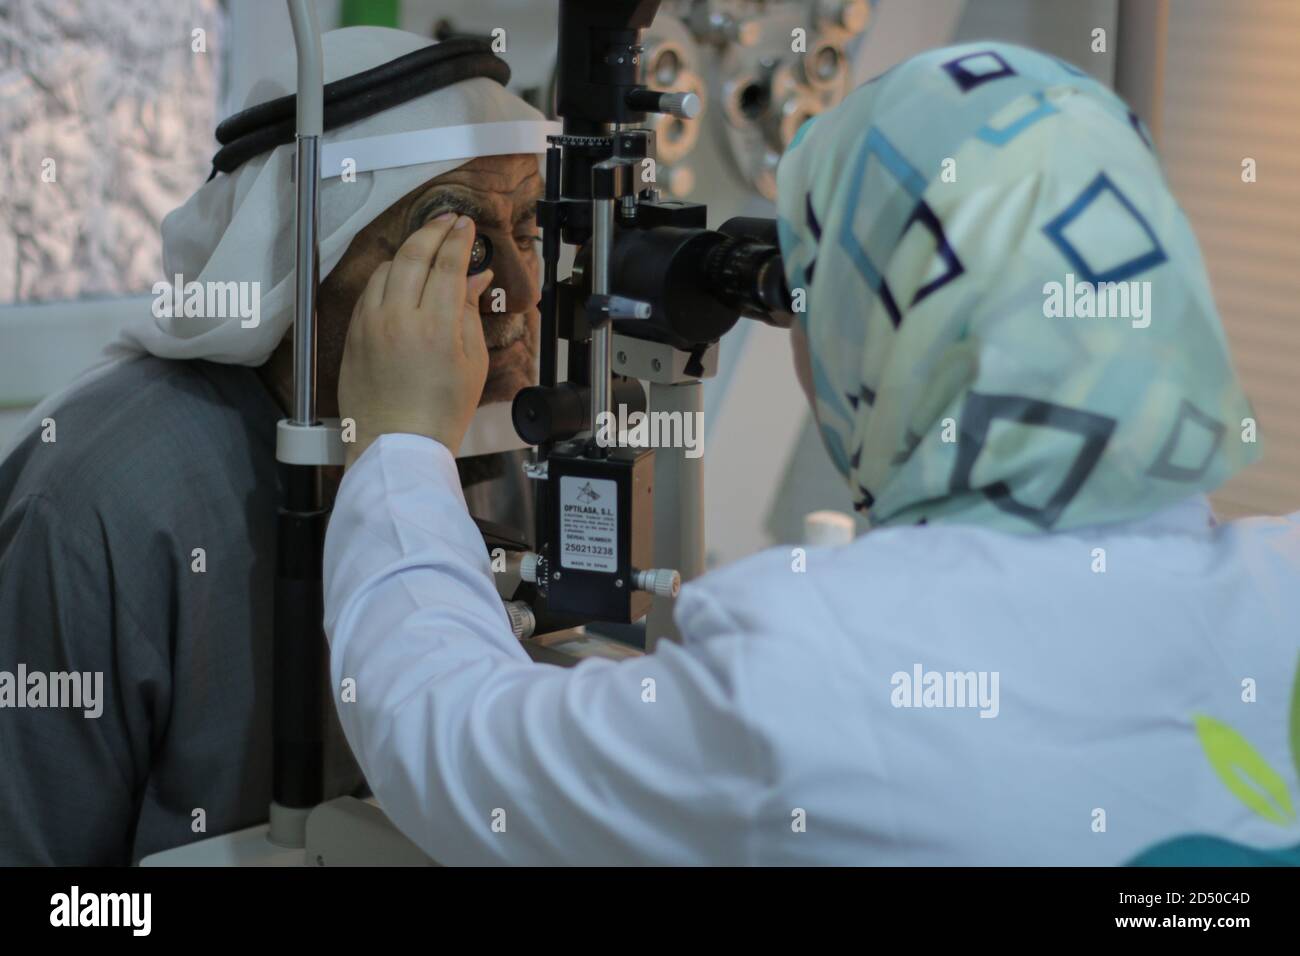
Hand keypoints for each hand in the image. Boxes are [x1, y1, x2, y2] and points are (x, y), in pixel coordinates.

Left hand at [339, 213, 495, 466]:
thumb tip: (475, 278)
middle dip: (433, 231)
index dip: (459, 240)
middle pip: (414, 255)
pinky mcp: (354, 334)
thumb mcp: (473, 364)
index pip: (447, 265)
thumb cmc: (440, 413)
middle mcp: (399, 318)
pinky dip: (387, 277)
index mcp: (437, 328)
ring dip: (408, 252)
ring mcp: (371, 324)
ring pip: (388, 268)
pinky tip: (400, 279)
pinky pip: (369, 291)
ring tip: (425, 249)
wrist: (397, 444)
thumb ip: (471, 314)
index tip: (466, 226)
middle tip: (447, 221)